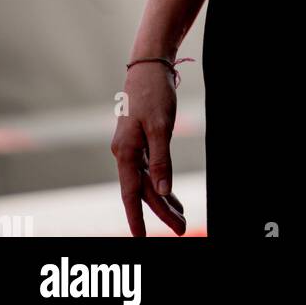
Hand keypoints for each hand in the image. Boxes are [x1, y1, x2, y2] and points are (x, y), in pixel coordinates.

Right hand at [111, 63, 186, 236]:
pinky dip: (161, 181)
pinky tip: (170, 193)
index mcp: (125, 151)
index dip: (137, 217)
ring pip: (147, 180)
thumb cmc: (154, 93)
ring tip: (180, 217)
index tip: (142, 238)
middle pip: (143, 189)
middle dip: (161, 211)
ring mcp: (131, 146)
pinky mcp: (139, 140)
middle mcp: (124, 152)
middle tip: (181, 228)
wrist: (148, 66)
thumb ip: (161, 160)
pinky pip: (149, 168)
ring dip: (162, 199)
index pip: (132, 192)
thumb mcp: (161, 126)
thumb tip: (161, 191)